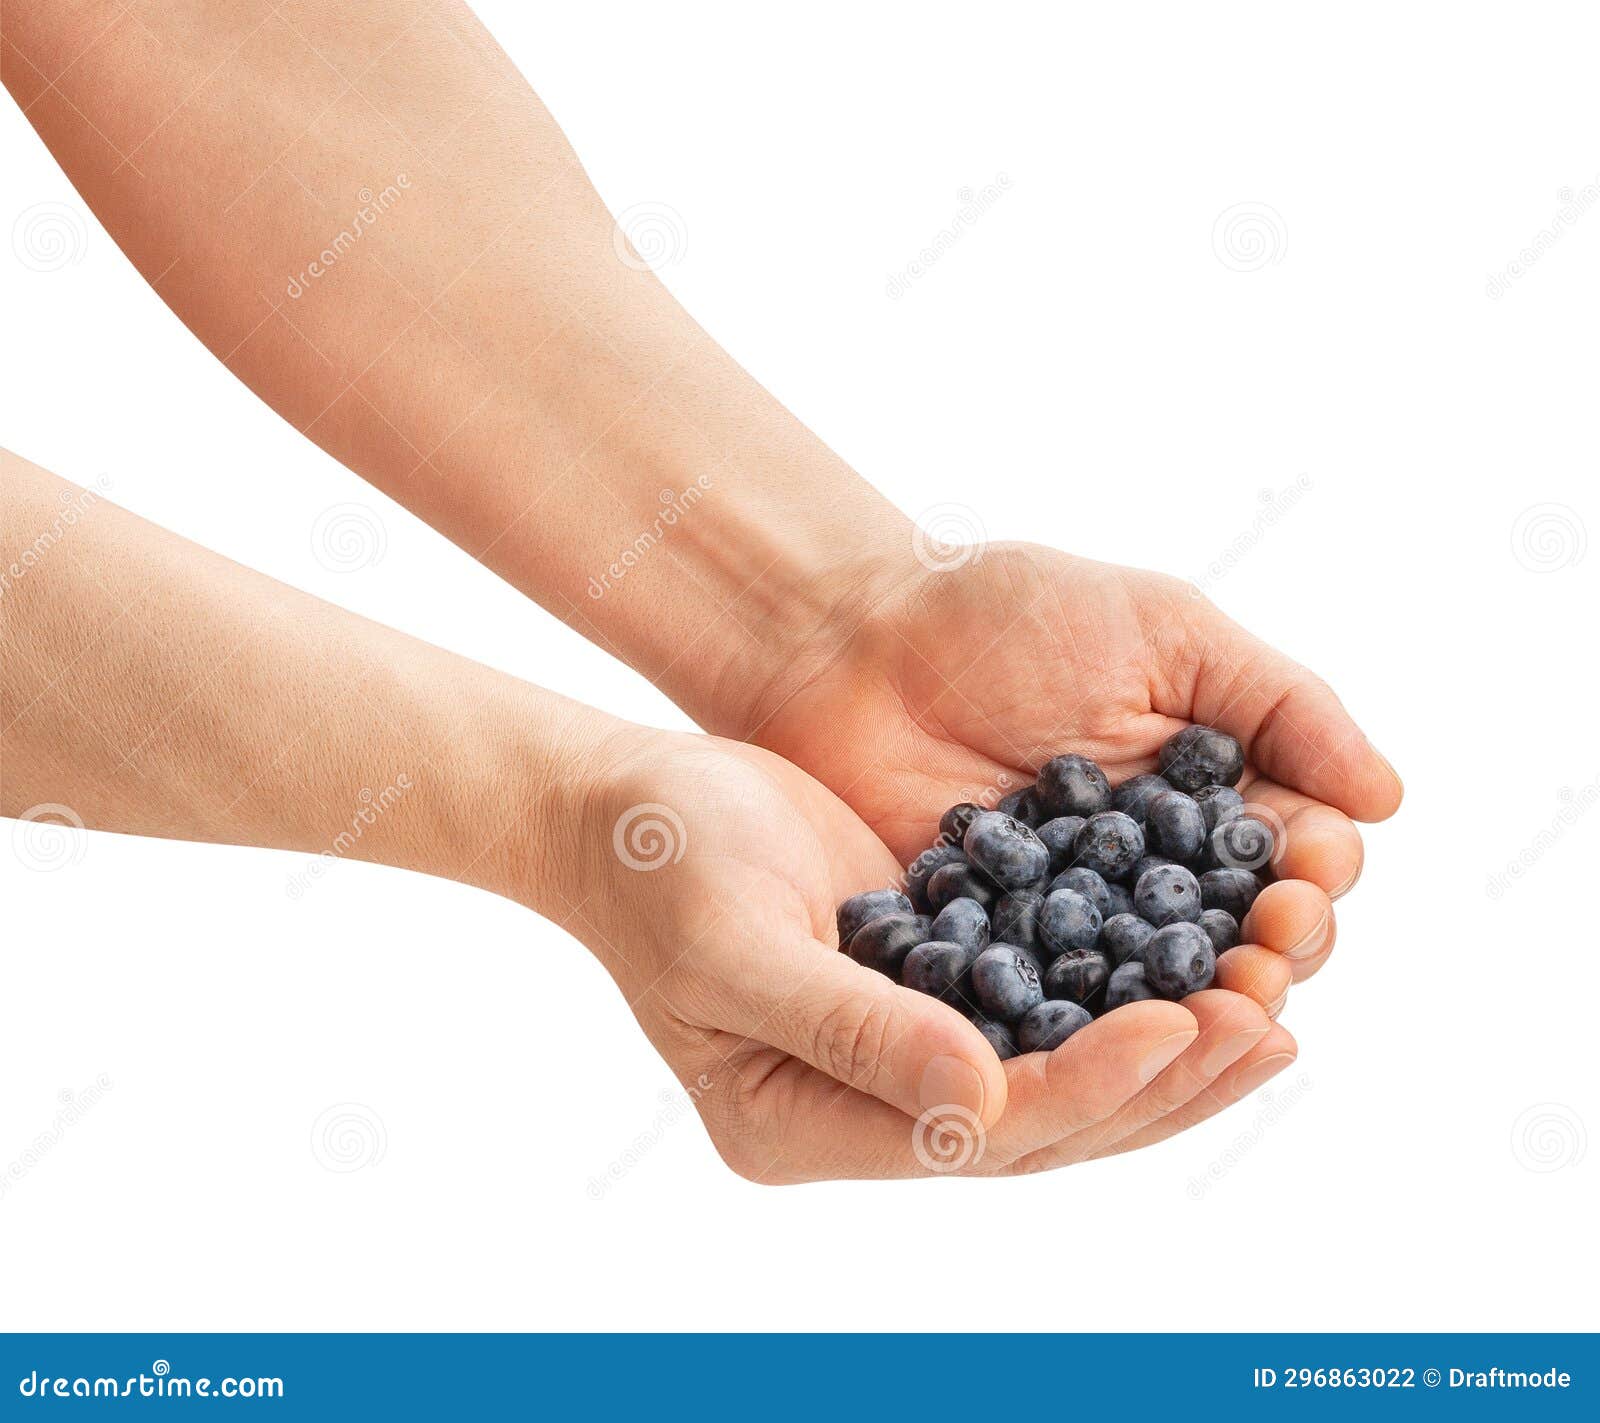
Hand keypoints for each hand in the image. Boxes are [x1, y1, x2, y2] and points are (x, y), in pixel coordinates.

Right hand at [550, 728, 1298, 1181]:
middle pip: (1038, 1124)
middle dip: (1155, 1080)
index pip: (973, 1130)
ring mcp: (900, 1055)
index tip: (1180, 1023)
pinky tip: (1198, 965)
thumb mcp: (737, 944)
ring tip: (1265, 1007)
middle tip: (1264, 1022)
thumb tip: (983, 1102)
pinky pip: (1043, 1011)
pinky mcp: (930, 989)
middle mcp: (862, 1110)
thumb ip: (851, 1028)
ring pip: (1057, 1078)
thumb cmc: (658, 867)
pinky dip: (1121, 991)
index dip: (1083, 1083)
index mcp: (802, 1123)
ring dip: (1162, 1049)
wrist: (629, 808)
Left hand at [730, 544, 1403, 1129]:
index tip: (1306, 881)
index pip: (1286, 862)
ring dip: (1186, 1014)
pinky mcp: (979, 962)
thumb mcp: (1160, 628)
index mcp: (1203, 804)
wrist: (851, 635)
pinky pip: (1038, 1012)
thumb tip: (1390, 798)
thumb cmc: (1005, 613)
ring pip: (1147, 997)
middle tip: (1266, 962)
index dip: (1309, 881)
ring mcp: (1063, 928)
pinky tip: (1094, 1042)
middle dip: (1264, 959)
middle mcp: (1144, 881)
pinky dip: (1073, 1031)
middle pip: (1231, 946)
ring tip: (1205, 1016)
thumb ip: (1278, 703)